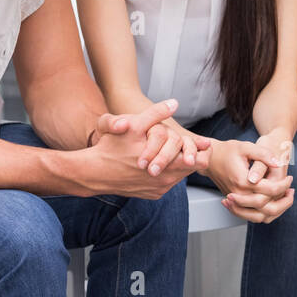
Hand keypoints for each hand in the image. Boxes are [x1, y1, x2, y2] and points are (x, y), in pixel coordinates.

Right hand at [84, 98, 198, 197]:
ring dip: (175, 163)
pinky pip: (166, 183)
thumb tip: (175, 103)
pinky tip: (152, 162)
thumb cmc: (113, 147)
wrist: (95, 172)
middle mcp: (168, 181)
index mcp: (171, 165)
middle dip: (188, 154)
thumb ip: (157, 113)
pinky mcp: (152, 194)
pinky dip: (163, 173)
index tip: (196, 141)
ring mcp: (160, 189)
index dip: (201, 149)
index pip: (202, 160)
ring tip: (163, 151)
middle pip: (192, 167)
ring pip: (179, 175)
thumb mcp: (134, 125)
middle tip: (179, 143)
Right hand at [207, 138, 294, 222]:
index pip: (269, 190)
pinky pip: (252, 216)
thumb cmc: (228, 151)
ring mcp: (237, 201)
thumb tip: (277, 163)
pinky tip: (273, 203)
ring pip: (260, 217)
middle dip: (284, 201)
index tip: (290, 178)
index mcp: (243, 181)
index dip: (284, 185)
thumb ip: (263, 154)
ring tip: (285, 199)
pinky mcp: (236, 203)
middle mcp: (239, 194)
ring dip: (276, 211)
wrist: (211, 159)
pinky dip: (265, 214)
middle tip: (291, 190)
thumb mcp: (246, 147)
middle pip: (267, 208)